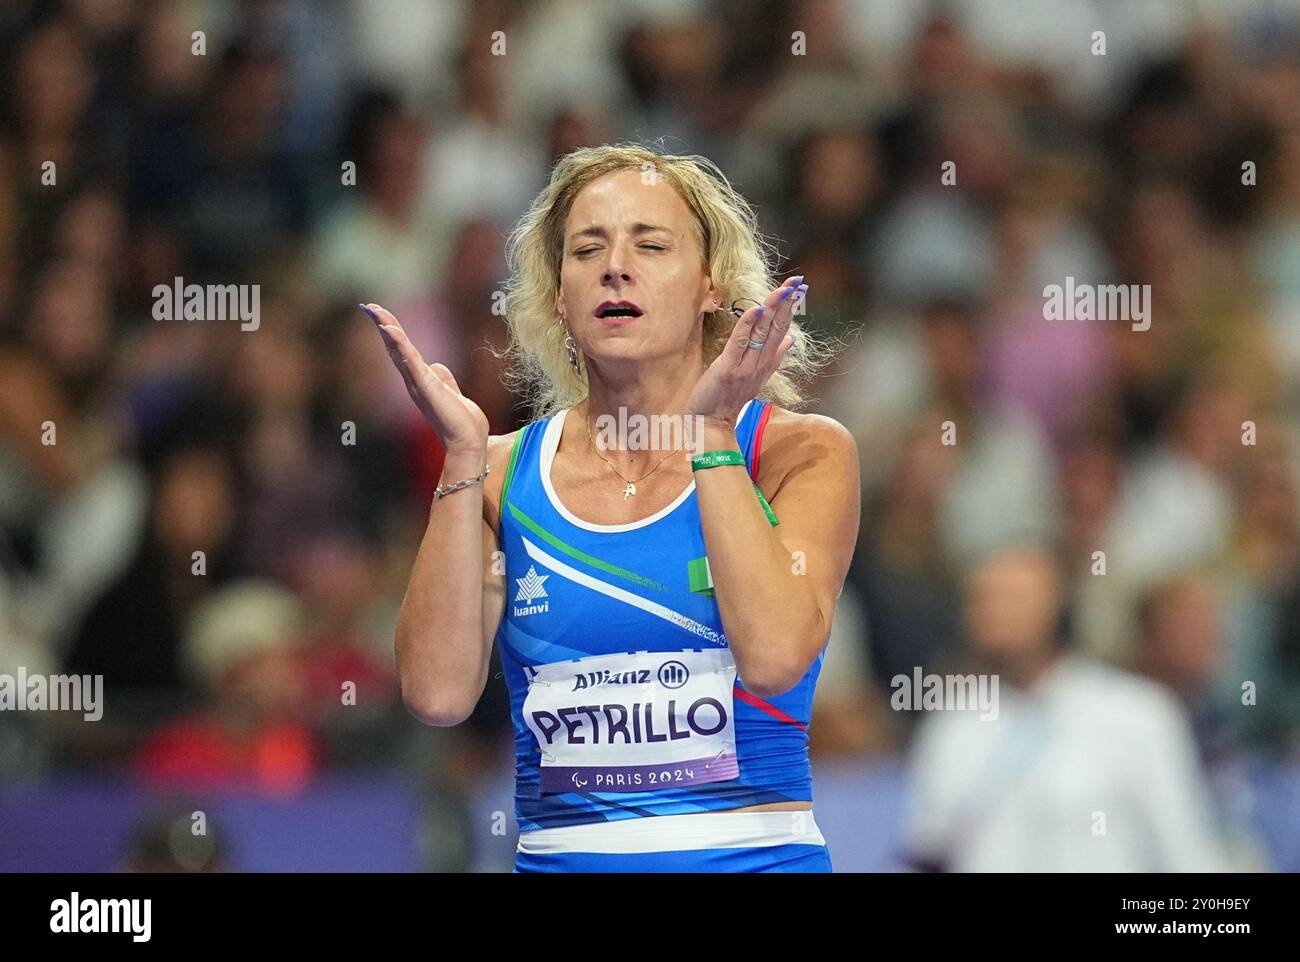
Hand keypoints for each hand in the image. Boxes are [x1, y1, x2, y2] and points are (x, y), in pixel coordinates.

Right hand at [361, 303, 488, 453]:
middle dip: (383, 325)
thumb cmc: (463, 423)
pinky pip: (410, 360)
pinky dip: (399, 343)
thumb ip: (445, 381)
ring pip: (399, 351)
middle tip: (369, 307)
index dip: (392, 334)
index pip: (403, 352)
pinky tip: (389, 329)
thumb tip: (438, 366)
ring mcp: (418, 384)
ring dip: (387, 329)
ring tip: (375, 311)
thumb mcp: (454, 395)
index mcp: (421, 382)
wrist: (468, 443)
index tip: (382, 315)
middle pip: (395, 348)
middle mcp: (414, 382)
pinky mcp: (426, 386)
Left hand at [687, 275, 805, 423]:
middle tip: (796, 282)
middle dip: (786, 304)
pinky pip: (740, 343)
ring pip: (762, 333)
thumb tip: (791, 339)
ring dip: (772, 309)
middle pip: (776, 329)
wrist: (711, 423)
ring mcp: (745, 367)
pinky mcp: (728, 369)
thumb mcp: (757, 378)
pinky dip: (748, 325)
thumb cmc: (729, 398)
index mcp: (766, 364)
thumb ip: (774, 359)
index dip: (790, 310)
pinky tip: (757, 309)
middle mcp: (759, 364)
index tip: (798, 290)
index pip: (781, 330)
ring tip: (782, 290)